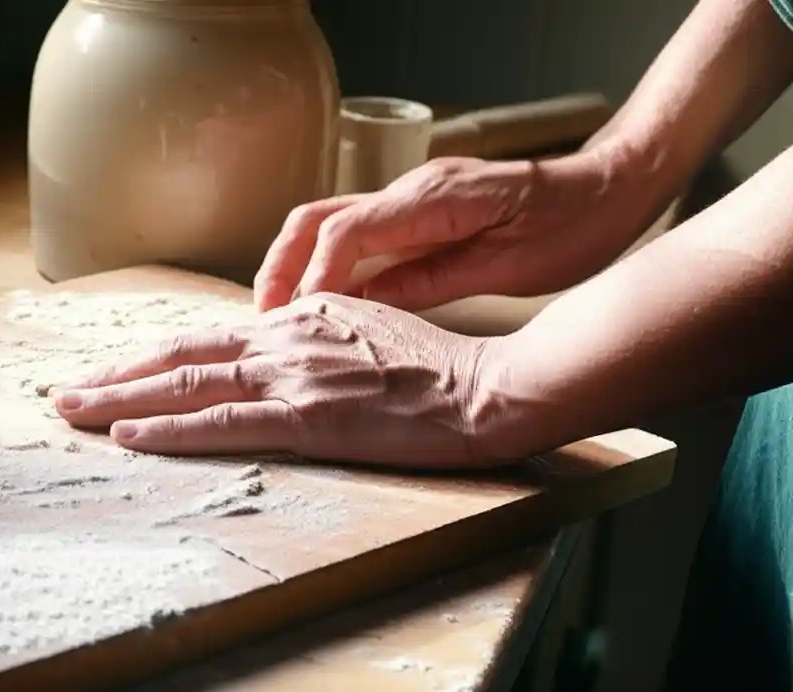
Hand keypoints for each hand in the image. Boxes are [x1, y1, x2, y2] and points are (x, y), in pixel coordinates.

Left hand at [53, 293, 510, 468]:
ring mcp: (291, 376)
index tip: (113, 372)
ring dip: (120, 400)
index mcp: (295, 318)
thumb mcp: (366, 325)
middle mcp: (282, 338)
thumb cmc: (436, 364)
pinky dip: (170, 430)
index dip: (150, 357)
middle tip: (63, 393)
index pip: (205, 337)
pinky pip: (223, 423)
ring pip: (186, 385)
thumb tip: (275, 345)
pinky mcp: (307, 419)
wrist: (484, 388)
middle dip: (115, 377)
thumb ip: (313, 334)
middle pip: (179, 356)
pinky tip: (131, 436)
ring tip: (72, 411)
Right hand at [253, 146, 668, 311]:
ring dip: (292, 267)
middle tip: (263, 319)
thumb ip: (431, 281)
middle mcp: (409, 191)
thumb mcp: (506, 266)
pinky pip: (352, 236)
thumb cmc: (573, 225)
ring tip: (278, 316)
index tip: (297, 321)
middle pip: (313, 219)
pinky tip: (320, 305)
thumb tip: (365, 306)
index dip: (313, 279)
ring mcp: (409, 199)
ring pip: (324, 224)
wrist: (610, 187)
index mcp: (432, 199)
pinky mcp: (416, 215)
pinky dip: (323, 268)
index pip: (345, 232)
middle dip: (279, 267)